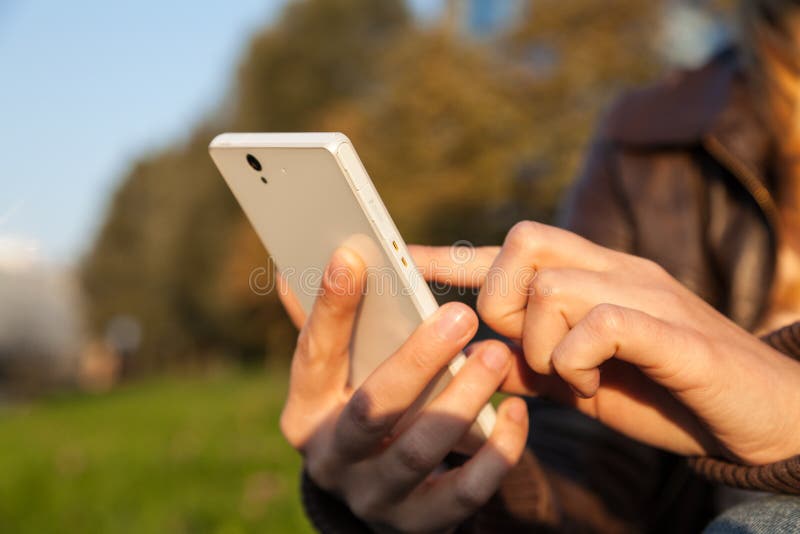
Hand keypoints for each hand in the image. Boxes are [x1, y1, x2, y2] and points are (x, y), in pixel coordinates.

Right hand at [277, 248, 528, 531]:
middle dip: (416, 361)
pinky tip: (517, 412)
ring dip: (461, 401)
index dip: (330, 308)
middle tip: (462, 315)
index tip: (353, 256)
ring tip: (497, 355)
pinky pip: (463, 493)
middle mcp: (331, 459)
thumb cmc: (366, 410)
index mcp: (305, 413)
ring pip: (417, 451)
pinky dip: (495, 453)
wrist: (383, 495)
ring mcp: (373, 497)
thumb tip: (292, 268)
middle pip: (369, 410)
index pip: (312, 358)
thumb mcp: (341, 377)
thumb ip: (330, 330)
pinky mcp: (419, 524)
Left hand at [411, 222, 799, 464]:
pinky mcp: (672, 331)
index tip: (405, 256)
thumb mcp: (587, 379)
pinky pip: (598, 322)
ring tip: (571, 377)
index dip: (455, 254)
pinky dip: (577, 359)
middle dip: (502, 302)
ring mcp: (645, 295)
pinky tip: (593, 382)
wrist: (761, 415)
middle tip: (525, 349)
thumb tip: (487, 358)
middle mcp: (616, 270)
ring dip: (541, 343)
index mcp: (593, 276)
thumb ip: (539, 363)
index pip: (512, 248)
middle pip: (523, 244)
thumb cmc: (667, 392)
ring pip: (550, 285)